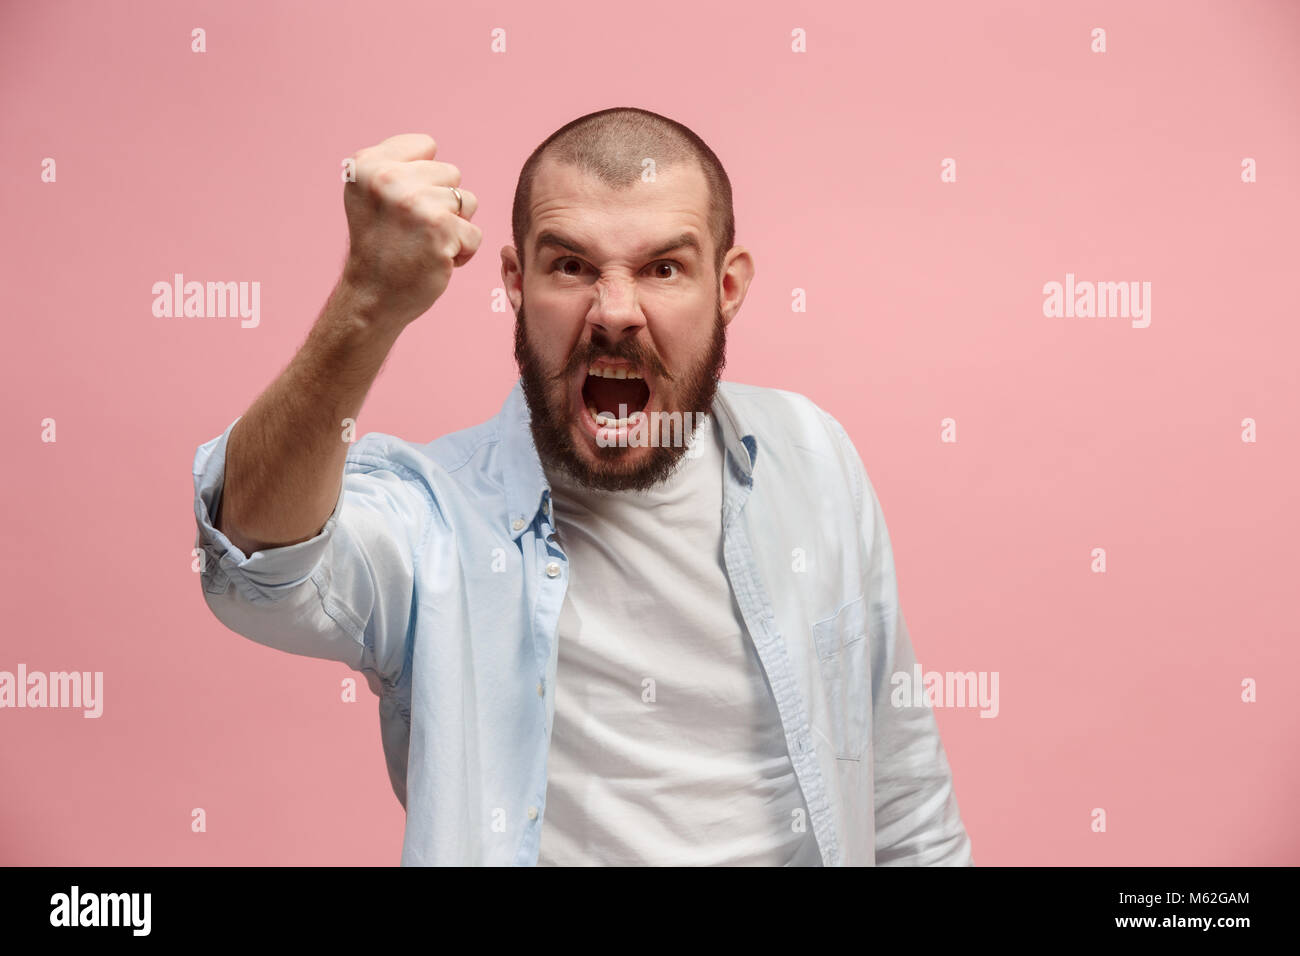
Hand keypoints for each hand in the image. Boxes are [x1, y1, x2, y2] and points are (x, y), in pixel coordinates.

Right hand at [340, 133, 481, 328]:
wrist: (373, 298)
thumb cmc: (380, 245)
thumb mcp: (371, 193)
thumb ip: (397, 165)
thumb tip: (432, 147)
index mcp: (368, 165)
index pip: (426, 145)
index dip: (424, 178)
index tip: (400, 205)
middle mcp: (387, 179)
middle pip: (452, 172)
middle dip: (442, 203)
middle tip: (412, 230)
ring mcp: (415, 204)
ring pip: (468, 201)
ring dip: (455, 227)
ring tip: (424, 243)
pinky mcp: (440, 231)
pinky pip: (475, 233)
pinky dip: (462, 252)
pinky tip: (435, 260)